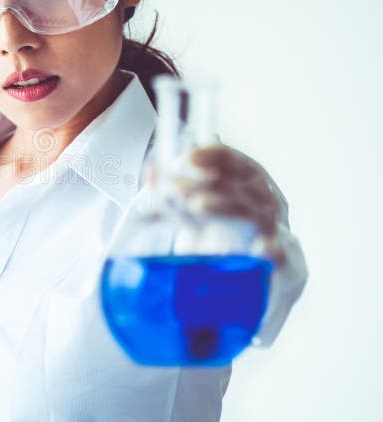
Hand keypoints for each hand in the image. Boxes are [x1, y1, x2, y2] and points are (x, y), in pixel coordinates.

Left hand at [145, 143, 286, 266]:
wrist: (244, 271)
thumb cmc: (217, 230)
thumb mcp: (190, 210)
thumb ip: (170, 192)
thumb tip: (150, 171)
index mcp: (245, 180)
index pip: (232, 160)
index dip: (212, 155)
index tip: (188, 157)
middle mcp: (261, 199)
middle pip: (238, 183)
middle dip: (206, 183)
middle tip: (176, 187)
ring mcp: (269, 227)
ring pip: (251, 211)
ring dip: (222, 206)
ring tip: (197, 206)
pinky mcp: (275, 258)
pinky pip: (277, 254)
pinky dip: (272, 252)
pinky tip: (262, 249)